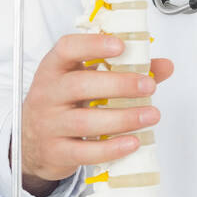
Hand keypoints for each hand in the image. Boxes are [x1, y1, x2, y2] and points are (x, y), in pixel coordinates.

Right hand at [14, 33, 173, 195]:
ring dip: (123, 118)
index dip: (93, 45)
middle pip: (80, 85)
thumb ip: (125, 70)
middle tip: (148, 86)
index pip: (66, 49)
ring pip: (85, 121)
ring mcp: (49, 124)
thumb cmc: (64, 104)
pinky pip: (85, 151)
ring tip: (150, 115)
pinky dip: (112, 148)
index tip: (120, 46)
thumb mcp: (86, 80)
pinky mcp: (56, 151)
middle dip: (119, 85)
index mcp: (55, 69)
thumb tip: (163, 66)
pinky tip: (132, 142)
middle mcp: (48, 94)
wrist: (32, 142)